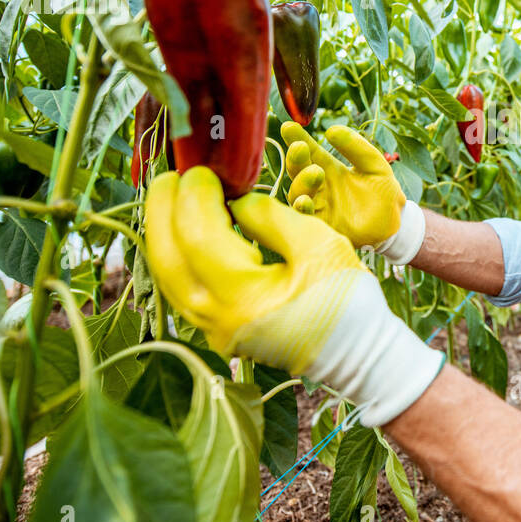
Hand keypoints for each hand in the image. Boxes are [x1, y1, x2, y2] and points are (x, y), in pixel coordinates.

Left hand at [144, 167, 442, 423]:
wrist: (356, 353)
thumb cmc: (346, 301)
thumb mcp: (318, 245)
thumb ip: (271, 216)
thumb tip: (238, 200)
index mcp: (241, 296)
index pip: (196, 234)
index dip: (194, 194)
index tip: (204, 168)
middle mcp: (214, 317)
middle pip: (165, 253)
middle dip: (164, 207)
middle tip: (174, 174)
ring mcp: (210, 327)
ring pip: (166, 271)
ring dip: (166, 229)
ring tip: (176, 196)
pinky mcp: (215, 328)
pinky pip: (180, 284)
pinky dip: (178, 251)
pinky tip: (188, 230)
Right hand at [282, 123, 424, 262]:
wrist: (396, 225)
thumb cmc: (384, 193)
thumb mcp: (375, 165)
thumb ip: (357, 147)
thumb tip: (331, 130)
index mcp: (330, 169)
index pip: (309, 151)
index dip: (297, 138)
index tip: (288, 126)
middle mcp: (319, 186)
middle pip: (299, 170)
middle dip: (296, 158)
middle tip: (300, 147)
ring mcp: (318, 206)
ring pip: (298, 193)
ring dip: (302, 182)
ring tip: (315, 172)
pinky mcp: (322, 226)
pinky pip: (306, 218)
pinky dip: (302, 209)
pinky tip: (305, 200)